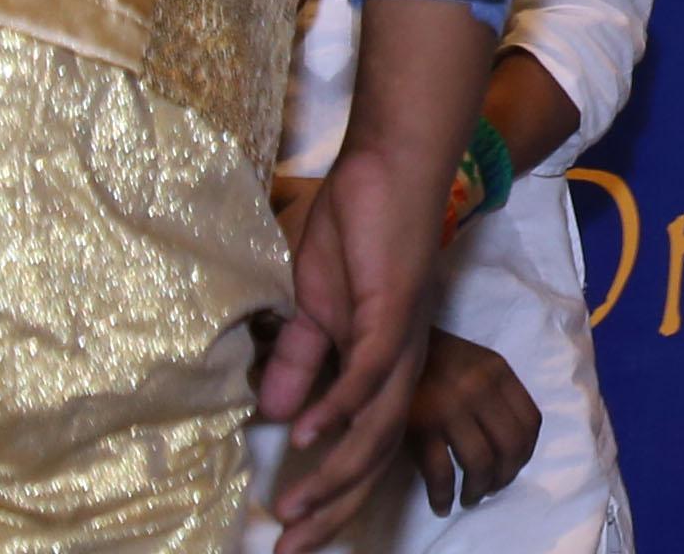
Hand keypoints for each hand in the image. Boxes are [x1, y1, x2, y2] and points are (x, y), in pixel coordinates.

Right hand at [259, 44, 457, 549]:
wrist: (389, 167)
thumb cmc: (357, 231)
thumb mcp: (316, 307)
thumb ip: (304, 360)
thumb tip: (281, 415)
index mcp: (384, 364)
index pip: (362, 445)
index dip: (329, 492)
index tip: (290, 531)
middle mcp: (402, 362)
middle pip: (375, 453)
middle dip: (332, 507)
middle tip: (291, 550)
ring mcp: (401, 337)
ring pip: (375, 427)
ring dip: (333, 473)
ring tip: (294, 512)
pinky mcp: (393, 309)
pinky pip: (368, 372)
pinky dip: (337, 408)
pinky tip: (306, 436)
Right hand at [405, 329, 540, 520]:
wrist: (388, 348)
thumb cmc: (436, 358)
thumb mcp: (477, 363)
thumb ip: (498, 392)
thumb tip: (511, 444)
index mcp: (499, 372)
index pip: (531, 421)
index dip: (526, 452)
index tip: (513, 466)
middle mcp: (480, 390)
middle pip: (509, 447)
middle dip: (504, 477)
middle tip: (492, 489)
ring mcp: (450, 408)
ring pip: (480, 463)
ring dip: (478, 490)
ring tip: (470, 498)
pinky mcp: (420, 427)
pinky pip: (441, 472)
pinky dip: (444, 496)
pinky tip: (442, 505)